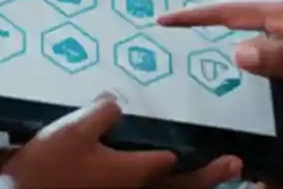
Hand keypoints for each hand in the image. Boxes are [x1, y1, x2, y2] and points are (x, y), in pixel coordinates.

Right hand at [0, 95, 241, 187]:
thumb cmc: (48, 167)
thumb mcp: (73, 130)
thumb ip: (104, 113)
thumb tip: (120, 101)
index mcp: (132, 173)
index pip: (173, 162)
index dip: (197, 154)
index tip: (222, 145)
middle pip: (180, 187)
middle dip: (208, 176)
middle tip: (235, 164)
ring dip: (191, 183)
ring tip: (219, 170)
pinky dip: (161, 184)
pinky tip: (165, 170)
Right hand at [158, 0, 282, 91]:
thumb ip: (278, 59)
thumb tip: (236, 53)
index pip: (232, 10)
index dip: (196, 15)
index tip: (165, 18)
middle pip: (246, 14)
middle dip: (214, 22)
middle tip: (180, 29)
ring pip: (268, 24)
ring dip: (246, 36)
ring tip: (222, 47)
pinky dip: (271, 42)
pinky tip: (273, 57)